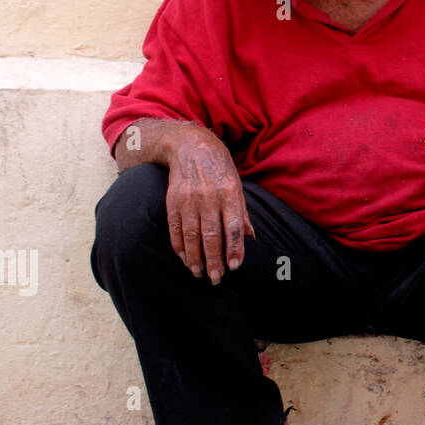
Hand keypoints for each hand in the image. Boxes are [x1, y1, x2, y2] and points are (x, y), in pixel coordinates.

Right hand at [165, 129, 253, 283]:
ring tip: (198, 272)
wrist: (190, 146)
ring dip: (194, 257)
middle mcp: (209, 197)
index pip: (233, 227)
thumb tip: (252, 238)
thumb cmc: (219, 167)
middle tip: (216, 278)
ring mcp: (189, 199)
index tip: (235, 266)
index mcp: (230, 193)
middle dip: (214, 260)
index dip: (234, 248)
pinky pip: (175, 228)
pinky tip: (184, 257)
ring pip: (192, 235)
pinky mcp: (172, 200)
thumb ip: (242, 213)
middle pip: (211, 235)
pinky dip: (179, 245)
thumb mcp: (237, 184)